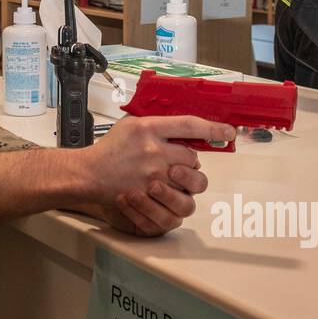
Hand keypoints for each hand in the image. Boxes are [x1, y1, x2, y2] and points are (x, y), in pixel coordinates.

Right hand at [71, 115, 234, 236]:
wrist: (89, 173)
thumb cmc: (110, 148)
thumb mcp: (131, 124)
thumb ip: (157, 121)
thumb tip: (185, 124)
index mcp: (148, 127)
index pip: (189, 125)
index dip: (213, 128)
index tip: (228, 132)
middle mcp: (153, 150)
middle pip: (192, 156)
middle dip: (189, 161)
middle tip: (178, 162)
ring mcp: (152, 174)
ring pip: (190, 178)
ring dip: (186, 179)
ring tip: (174, 177)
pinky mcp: (150, 194)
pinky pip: (178, 197)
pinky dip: (178, 195)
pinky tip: (169, 191)